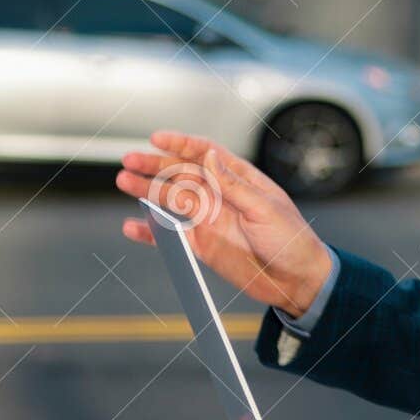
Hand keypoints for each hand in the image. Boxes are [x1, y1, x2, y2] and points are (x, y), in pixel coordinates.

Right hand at [116, 131, 331, 317]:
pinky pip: (172, 236)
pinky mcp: (203, 246)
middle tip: (129, 160)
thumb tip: (208, 156)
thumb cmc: (291, 240)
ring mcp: (210, 220)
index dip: (181, 144)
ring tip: (123, 181)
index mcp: (239, 179)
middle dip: (155, 165)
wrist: (297, 281)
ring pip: (171, 201)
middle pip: (181, 174)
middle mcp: (221, 196)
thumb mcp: (265, 209)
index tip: (157, 138)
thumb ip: (233, 185)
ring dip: (147, 191)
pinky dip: (151, 232)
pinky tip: (131, 227)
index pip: (205, 153)